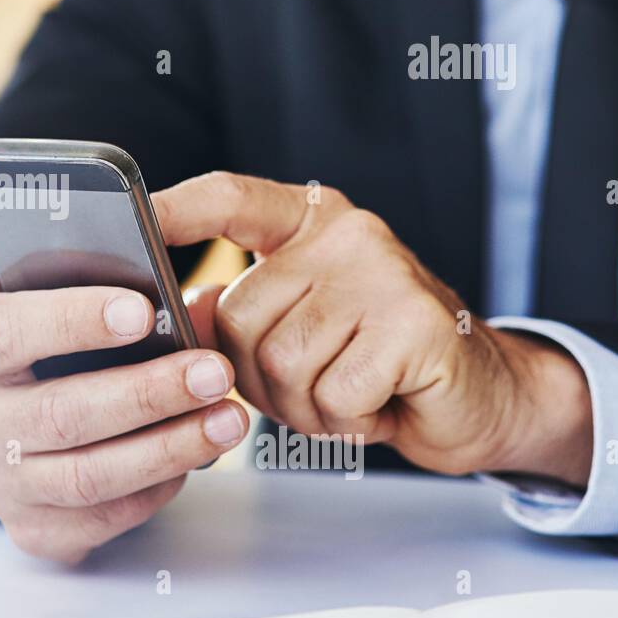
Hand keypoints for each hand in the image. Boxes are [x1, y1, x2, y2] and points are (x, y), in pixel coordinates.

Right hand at [0, 216, 249, 563]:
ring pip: (91, 476)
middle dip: (147, 393)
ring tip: (229, 417)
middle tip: (214, 370)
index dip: (72, 321)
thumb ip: (2, 261)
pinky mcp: (36, 530)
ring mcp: (2, 484)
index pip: (5, 332)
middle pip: (61, 414)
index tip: (142, 309)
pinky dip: (159, 486)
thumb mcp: (9, 293)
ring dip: (169, 446)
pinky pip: (107, 517)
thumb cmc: (24, 345)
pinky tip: (198, 452)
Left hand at [151, 172, 593, 486]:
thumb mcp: (298, 327)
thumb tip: (172, 308)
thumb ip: (237, 311)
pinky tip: (380, 404)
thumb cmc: (374, 363)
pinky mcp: (416, 325)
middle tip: (313, 385)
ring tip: (348, 393)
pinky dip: (346, 421)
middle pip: (238, 317)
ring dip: (304, 406)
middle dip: (259, 378)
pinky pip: (332, 394)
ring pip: (280, 362)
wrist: (483, 398)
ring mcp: (384, 273)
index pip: (229, 197)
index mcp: (310, 222)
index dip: (176, 207)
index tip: (134, 212)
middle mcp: (346, 234)